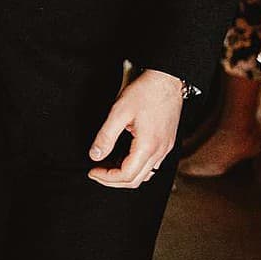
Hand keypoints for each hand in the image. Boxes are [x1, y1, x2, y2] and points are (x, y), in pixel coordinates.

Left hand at [88, 68, 186, 187]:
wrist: (167, 79)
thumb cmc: (146, 92)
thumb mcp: (119, 112)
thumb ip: (105, 136)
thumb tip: (95, 155)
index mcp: (148, 146)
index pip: (126, 175)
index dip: (106, 177)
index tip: (93, 170)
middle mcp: (160, 151)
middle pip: (136, 180)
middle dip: (113, 180)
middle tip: (97, 172)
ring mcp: (166, 148)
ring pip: (145, 175)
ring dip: (125, 175)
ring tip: (108, 166)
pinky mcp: (167, 143)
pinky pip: (152, 164)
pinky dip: (137, 167)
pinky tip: (125, 158)